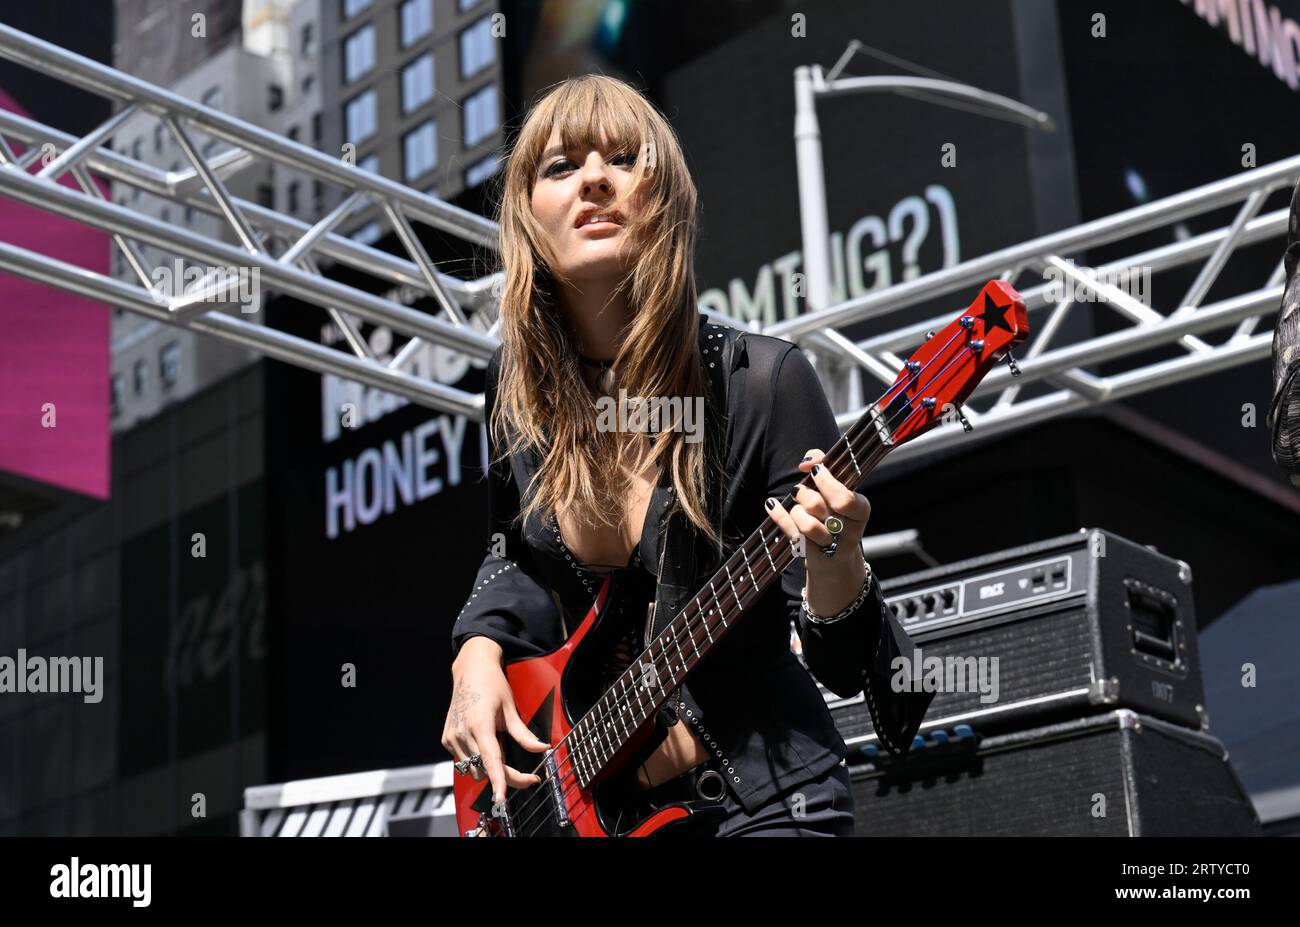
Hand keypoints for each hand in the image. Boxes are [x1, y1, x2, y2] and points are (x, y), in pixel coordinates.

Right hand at [442, 636, 550, 803]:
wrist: (470, 669)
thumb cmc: (492, 685)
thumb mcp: (511, 708)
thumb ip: (524, 734)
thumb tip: (542, 749)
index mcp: (480, 724)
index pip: (491, 760)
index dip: (499, 781)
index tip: (502, 798)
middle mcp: (463, 733)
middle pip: (486, 769)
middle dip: (507, 777)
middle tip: (529, 776)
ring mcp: (452, 737)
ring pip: (474, 770)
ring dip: (490, 769)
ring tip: (499, 747)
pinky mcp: (446, 740)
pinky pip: (464, 762)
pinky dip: (477, 761)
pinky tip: (484, 744)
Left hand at [763, 447, 870, 572]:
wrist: (837, 555)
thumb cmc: (836, 513)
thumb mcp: (837, 489)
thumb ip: (824, 465)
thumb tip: (808, 461)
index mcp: (860, 511)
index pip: (844, 499)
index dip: (825, 483)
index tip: (815, 471)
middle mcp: (849, 531)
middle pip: (818, 507)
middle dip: (805, 495)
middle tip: (801, 491)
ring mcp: (832, 547)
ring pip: (807, 524)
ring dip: (796, 510)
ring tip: (797, 507)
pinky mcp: (813, 557)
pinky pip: (791, 534)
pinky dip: (779, 516)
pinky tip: (772, 504)